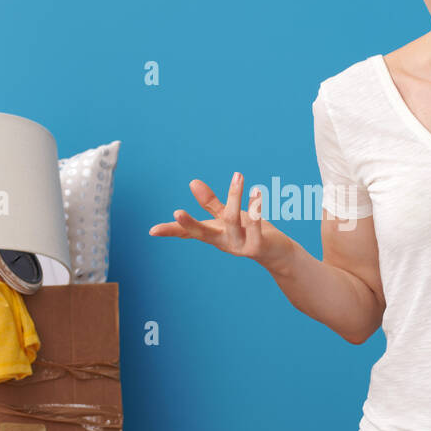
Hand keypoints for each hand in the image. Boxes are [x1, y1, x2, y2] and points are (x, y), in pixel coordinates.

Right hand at [148, 172, 294, 270]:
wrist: (278, 254)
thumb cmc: (250, 233)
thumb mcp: (228, 217)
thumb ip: (211, 203)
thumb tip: (192, 182)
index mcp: (214, 235)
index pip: (189, 233)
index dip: (171, 231)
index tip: (151, 231)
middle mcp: (224, 242)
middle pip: (204, 233)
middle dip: (190, 224)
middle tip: (176, 212)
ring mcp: (240, 246)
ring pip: (232, 221)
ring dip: (235, 197)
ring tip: (238, 176)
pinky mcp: (258, 246)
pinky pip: (255, 226)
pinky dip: (255, 207)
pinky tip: (256, 192)